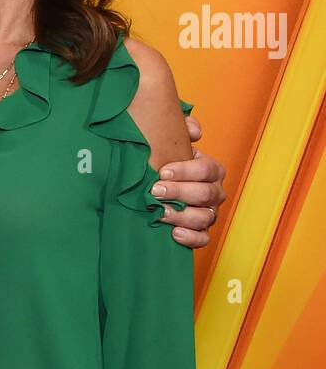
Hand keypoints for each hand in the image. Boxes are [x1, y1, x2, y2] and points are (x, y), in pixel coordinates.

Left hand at [152, 114, 226, 247]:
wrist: (157, 188)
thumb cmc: (166, 163)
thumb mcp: (173, 143)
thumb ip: (183, 129)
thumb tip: (195, 132)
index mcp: (211, 170)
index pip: (206, 170)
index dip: (185, 171)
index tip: (162, 172)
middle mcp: (214, 192)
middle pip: (204, 194)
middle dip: (179, 192)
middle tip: (154, 191)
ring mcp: (209, 213)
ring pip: (204, 218)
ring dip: (181, 216)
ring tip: (159, 212)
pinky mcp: (201, 232)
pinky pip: (203, 239)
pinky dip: (191, 238)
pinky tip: (174, 233)